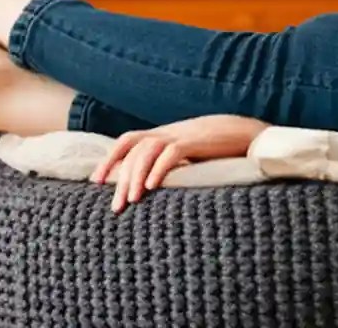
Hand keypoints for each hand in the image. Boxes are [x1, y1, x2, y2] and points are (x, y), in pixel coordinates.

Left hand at [92, 114, 268, 213]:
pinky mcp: (194, 141)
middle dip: (121, 179)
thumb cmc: (213, 148)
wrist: (242, 131)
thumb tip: (147, 187)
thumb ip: (165, 164)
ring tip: (131, 199)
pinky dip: (159, 169)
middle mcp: (164, 133)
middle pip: (132, 153)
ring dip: (136, 176)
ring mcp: (178, 135)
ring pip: (146, 152)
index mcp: (159, 136)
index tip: (96, 181)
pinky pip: (171, 153)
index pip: (125, 144)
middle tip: (116, 207)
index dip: (109, 160)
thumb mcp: (184, 154)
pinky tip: (151, 186)